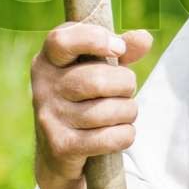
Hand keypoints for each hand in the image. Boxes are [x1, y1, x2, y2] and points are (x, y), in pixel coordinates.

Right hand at [30, 22, 153, 188]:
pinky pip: (109, 138)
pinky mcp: (61, 146)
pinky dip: (125, 135)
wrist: (58, 151)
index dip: (95, 40)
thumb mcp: (99, 66)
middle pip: (97, 80)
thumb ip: (122, 48)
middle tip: (126, 90)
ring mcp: (50, 117)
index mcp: (49, 59)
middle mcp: (44, 86)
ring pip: (107, 111)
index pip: (62, 41)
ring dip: (128, 111)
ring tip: (124, 112)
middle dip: (126, 84)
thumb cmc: (85, 97)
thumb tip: (144, 38)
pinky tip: (122, 132)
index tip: (119, 48)